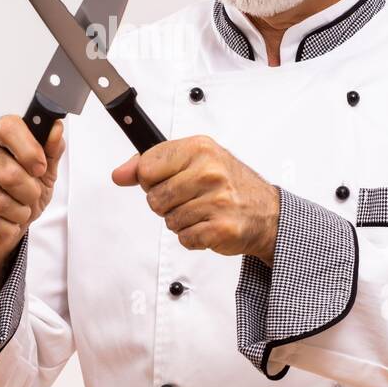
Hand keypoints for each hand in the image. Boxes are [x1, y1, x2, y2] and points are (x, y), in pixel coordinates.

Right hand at [0, 115, 64, 273]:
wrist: (3, 228)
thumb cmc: (22, 196)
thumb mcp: (45, 175)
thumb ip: (52, 151)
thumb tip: (56, 128)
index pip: (8, 127)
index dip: (29, 149)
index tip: (40, 169)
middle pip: (8, 172)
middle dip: (29, 193)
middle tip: (30, 198)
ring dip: (17, 213)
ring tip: (18, 213)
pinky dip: (3, 226)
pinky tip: (5, 224)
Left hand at [111, 134, 278, 263]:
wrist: (267, 212)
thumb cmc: (229, 184)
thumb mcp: (193, 160)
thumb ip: (151, 164)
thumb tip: (120, 174)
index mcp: (200, 148)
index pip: (146, 166)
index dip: (151, 179)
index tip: (166, 179)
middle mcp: (210, 171)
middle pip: (154, 198)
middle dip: (167, 203)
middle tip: (191, 198)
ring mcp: (218, 200)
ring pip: (169, 220)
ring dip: (182, 221)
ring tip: (203, 211)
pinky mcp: (221, 228)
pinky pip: (184, 238)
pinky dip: (193, 237)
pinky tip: (209, 225)